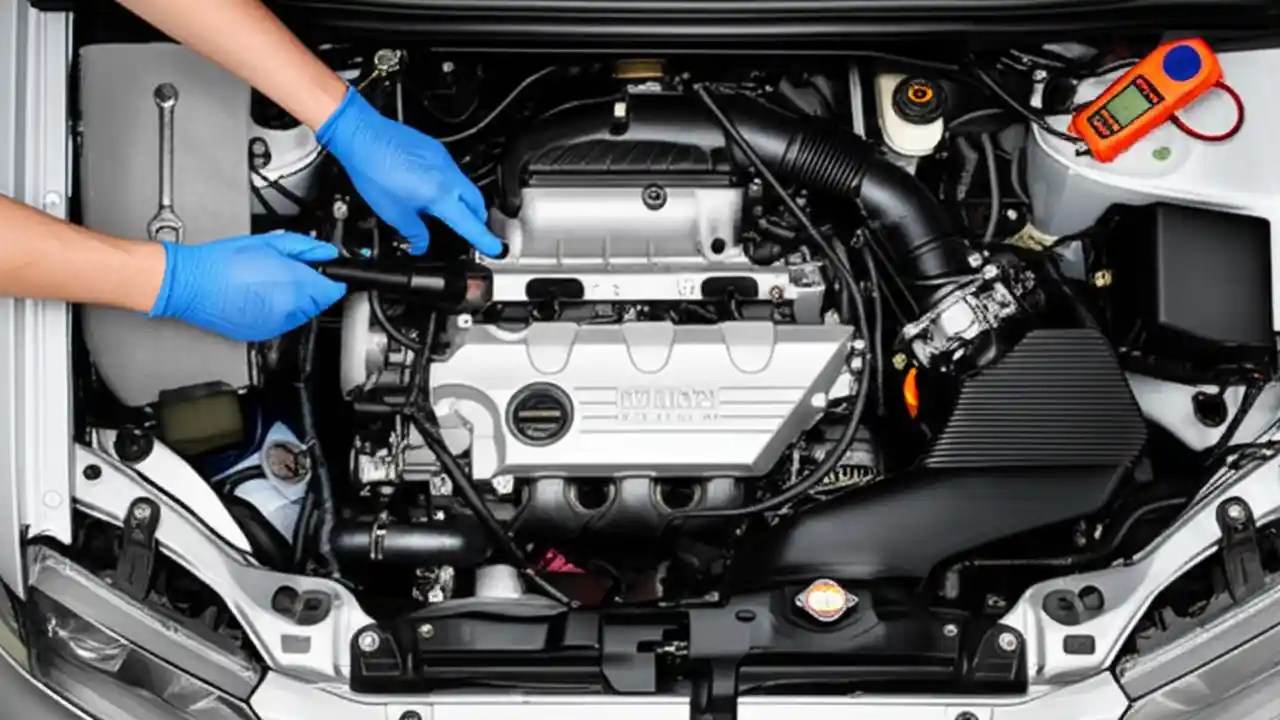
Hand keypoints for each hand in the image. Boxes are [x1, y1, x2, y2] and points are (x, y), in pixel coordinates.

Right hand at [149, 232, 346, 341]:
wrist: (191, 283)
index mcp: (296, 287)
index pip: (333, 290)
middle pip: (317, 303)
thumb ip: (305, 248)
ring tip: (268, 282)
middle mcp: (289, 311)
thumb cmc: (222, 262)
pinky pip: (280, 323)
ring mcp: (275, 325)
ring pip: (299, 314)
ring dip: (293, 301)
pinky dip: (276, 312)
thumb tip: (326, 252)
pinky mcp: (260, 333)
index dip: (332, 279)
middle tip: (289, 272)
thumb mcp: (269, 243)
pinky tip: (258, 296)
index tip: (326, 273)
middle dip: (310, 288)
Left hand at [316, 86, 502, 256]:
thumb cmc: (372, 168)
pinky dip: (451, 186)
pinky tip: (431, 190)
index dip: (485, 240)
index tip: (496, 249)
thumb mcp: (392, 212)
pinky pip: (453, 173)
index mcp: (440, 194)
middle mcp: (448, 175)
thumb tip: (420, 243)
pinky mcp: (436, 150)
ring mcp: (444, 160)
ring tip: (446, 212)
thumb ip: (413, 232)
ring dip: (463, 203)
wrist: (361, 135)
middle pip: (477, 204)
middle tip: (472, 233)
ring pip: (466, 187)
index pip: (470, 224)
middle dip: (477, 221)